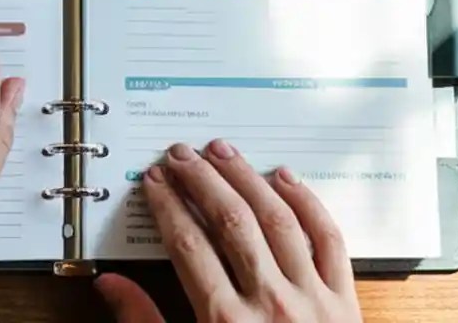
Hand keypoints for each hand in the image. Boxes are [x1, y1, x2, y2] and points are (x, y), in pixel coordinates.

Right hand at [96, 140, 360, 322]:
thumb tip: (111, 286)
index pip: (188, 245)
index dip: (167, 206)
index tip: (154, 182)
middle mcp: (270, 305)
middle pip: (232, 222)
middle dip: (201, 181)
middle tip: (180, 155)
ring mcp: (312, 301)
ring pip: (278, 220)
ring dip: (248, 179)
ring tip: (223, 152)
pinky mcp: (346, 303)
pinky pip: (329, 239)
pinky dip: (308, 203)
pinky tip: (286, 178)